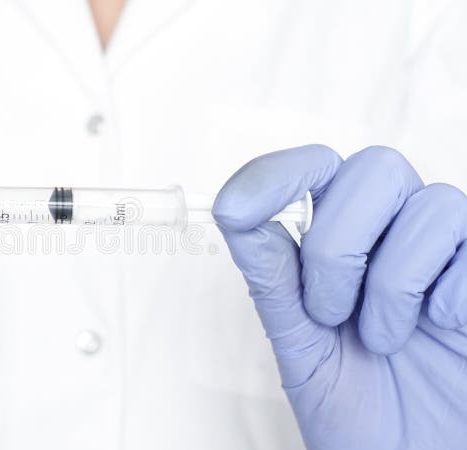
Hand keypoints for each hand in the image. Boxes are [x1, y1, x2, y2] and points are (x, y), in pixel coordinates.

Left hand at [212, 145, 466, 449]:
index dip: (277, 173)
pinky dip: (449, 297)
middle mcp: (393, 233)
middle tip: (330, 313)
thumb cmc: (356, 404)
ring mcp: (446, 252)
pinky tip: (439, 329)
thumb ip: (272, 276)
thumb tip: (235, 210)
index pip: (313, 170)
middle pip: (375, 169)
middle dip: (339, 245)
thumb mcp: (297, 344)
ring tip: (383, 337)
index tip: (235, 208)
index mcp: (338, 241)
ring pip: (432, 204)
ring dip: (393, 284)